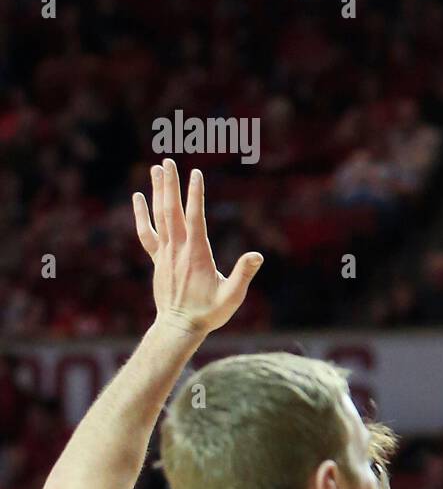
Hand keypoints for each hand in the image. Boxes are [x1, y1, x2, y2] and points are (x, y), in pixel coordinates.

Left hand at [134, 159, 262, 336]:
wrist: (179, 327)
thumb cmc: (210, 312)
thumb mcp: (233, 297)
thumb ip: (243, 274)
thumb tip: (257, 256)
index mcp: (197, 254)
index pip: (195, 217)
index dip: (195, 195)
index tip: (196, 174)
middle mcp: (178, 249)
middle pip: (172, 210)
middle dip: (170, 185)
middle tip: (168, 161)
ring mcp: (165, 253)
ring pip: (159, 216)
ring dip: (158, 192)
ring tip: (157, 169)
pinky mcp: (158, 259)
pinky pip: (147, 233)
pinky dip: (141, 214)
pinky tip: (139, 197)